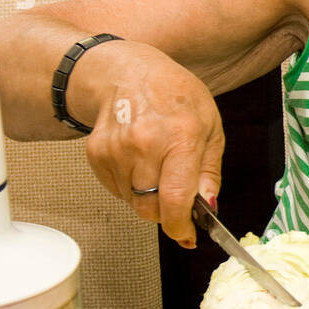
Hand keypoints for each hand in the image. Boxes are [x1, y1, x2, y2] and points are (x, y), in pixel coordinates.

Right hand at [72, 42, 225, 246]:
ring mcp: (117, 149)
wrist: (128, 72)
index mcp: (181, 136)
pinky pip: (116, 191)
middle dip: (166, 216)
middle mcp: (145, 143)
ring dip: (148, 199)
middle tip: (176, 204)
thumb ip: (210, 171)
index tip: (187, 236)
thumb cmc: (174, 95)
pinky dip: (130, 188)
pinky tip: (139, 163)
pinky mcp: (97, 154)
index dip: (181, 226)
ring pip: (132, 203)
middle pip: (150, 208)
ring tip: (157, 169)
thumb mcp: (210, 127)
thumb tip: (208, 206)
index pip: (175, 198)